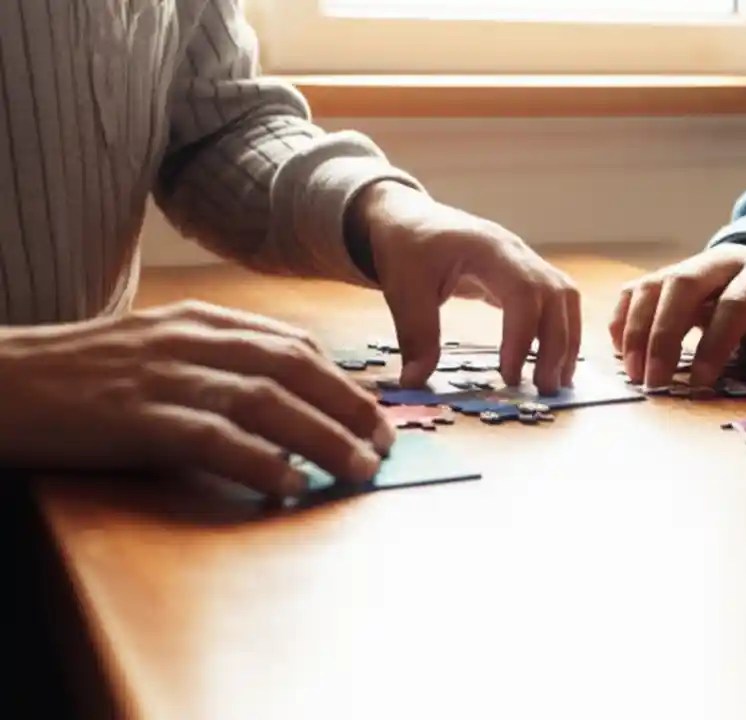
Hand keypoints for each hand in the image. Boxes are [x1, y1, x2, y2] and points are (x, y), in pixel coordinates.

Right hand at [0, 301, 393, 497]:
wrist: (0, 380)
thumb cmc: (81, 374)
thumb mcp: (156, 348)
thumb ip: (214, 360)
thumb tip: (280, 400)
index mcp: (199, 321)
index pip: (291, 344)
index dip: (341, 380)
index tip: (373, 411)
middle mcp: (191, 341)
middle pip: (293, 369)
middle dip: (349, 406)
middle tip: (384, 442)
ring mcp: (166, 376)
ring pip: (267, 401)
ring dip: (324, 436)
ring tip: (361, 468)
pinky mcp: (139, 417)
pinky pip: (214, 438)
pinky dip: (259, 461)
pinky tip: (290, 482)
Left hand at [358, 183, 579, 394]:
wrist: (410, 219)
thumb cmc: (407, 248)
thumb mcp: (402, 288)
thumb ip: (414, 334)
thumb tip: (416, 382)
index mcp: (488, 250)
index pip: (523, 293)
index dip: (522, 337)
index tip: (509, 377)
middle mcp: (517, 252)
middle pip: (556, 296)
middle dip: (556, 346)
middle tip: (544, 390)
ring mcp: (526, 261)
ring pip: (566, 299)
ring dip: (567, 341)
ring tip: (557, 382)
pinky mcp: (526, 275)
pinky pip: (558, 302)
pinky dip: (561, 332)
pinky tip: (552, 363)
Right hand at [611, 244, 745, 388]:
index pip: (733, 305)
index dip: (715, 343)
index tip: (700, 382)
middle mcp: (720, 263)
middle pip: (682, 287)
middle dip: (664, 335)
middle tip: (655, 380)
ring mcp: (688, 264)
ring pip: (653, 286)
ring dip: (637, 329)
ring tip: (634, 372)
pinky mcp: (665, 273)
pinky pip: (635, 289)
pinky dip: (623, 318)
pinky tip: (621, 350)